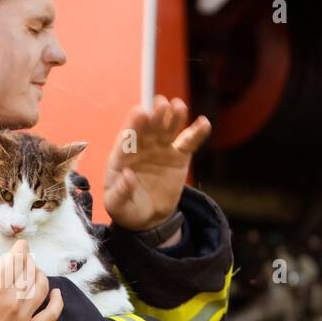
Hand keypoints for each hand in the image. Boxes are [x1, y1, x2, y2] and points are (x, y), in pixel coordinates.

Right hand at [0, 242, 63, 320]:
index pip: (15, 261)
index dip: (21, 249)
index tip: (21, 244)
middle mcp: (14, 300)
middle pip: (29, 272)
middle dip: (29, 261)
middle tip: (24, 258)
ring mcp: (25, 317)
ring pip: (42, 288)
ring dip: (40, 275)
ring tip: (35, 271)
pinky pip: (51, 314)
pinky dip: (57, 301)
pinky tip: (57, 293)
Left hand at [103, 96, 210, 230]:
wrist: (147, 216)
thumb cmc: (126, 208)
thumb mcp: (117, 206)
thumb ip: (120, 192)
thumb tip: (128, 175)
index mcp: (123, 155)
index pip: (128, 136)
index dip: (134, 124)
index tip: (141, 113)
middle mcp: (142, 146)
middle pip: (149, 126)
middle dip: (155, 115)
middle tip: (162, 104)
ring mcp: (161, 149)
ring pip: (168, 128)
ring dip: (174, 116)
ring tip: (179, 107)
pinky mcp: (179, 156)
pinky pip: (189, 142)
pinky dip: (197, 132)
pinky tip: (204, 123)